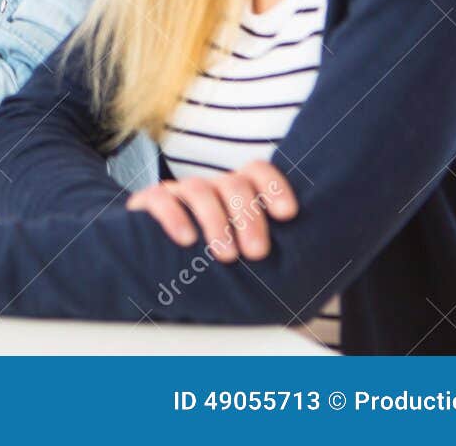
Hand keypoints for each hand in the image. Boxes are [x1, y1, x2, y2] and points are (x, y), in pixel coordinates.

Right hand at [126, 160, 296, 261]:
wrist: (151, 264)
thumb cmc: (207, 263)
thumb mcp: (240, 255)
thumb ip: (262, 256)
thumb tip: (308, 282)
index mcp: (234, 194)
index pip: (256, 172)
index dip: (274, 187)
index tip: (287, 214)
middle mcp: (209, 188)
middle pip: (233, 184)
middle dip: (249, 217)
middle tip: (257, 253)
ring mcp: (177, 193)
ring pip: (200, 189)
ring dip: (216, 221)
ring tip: (226, 255)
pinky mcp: (147, 203)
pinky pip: (161, 199)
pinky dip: (175, 216)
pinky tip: (187, 239)